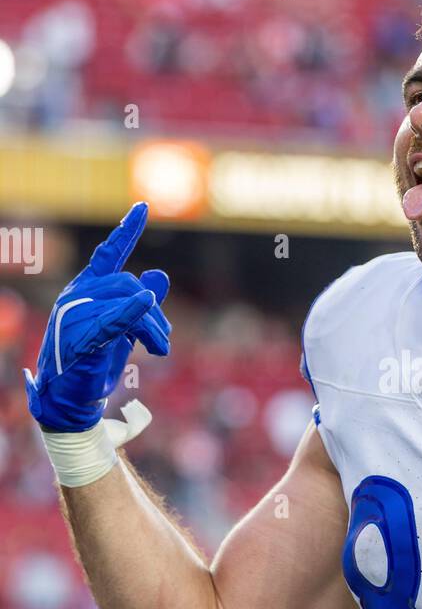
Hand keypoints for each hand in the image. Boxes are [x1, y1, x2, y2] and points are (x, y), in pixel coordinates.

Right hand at [24, 202, 170, 432]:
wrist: (71, 402)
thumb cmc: (95, 364)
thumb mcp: (124, 331)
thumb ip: (141, 305)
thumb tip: (159, 276)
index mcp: (87, 290)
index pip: (109, 255)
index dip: (126, 231)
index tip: (142, 207)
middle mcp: (77, 296)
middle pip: (129, 285)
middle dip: (155, 313)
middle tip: (164, 343)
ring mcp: (75, 316)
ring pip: (127, 303)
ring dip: (152, 328)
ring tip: (161, 350)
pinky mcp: (79, 339)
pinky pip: (111, 321)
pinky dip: (131, 313)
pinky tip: (144, 303)